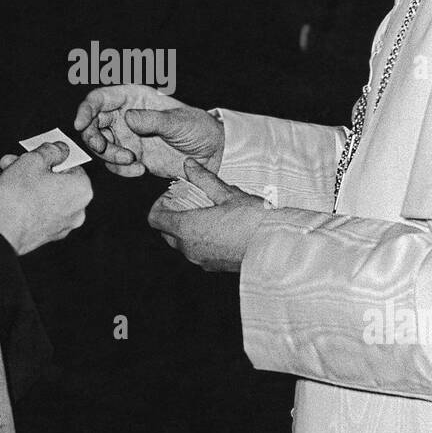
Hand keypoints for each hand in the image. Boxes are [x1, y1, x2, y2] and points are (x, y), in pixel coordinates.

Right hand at [0, 142, 92, 254]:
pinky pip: (30, 212)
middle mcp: (76, 210)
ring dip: (13, 184)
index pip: (70, 165)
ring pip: (36, 196)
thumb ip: (49, 150)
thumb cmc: (20, 195)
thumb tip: (59, 148)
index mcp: (81, 190)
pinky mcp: (42, 236)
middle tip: (7, 163)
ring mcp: (60, 226)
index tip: (32, 154)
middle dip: (23, 170)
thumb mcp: (33, 160)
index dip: (48, 156)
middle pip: (50, 181)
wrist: (2, 232)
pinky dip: (13, 202)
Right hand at [73, 83, 223, 178]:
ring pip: (100, 146)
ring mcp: (126, 137)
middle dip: (94, 138)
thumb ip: (152, 120)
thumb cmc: (198, 128)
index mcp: (135, 98)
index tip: (80, 124)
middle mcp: (125, 115)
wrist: (211, 154)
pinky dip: (121, 170)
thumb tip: (127, 118)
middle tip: (104, 149)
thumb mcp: (178, 122)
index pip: (100, 98)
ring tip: (133, 162)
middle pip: (93, 123)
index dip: (86, 109)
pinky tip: (140, 170)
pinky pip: (113, 164)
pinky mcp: (131, 156)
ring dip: (110, 157)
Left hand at [147, 157, 267, 271]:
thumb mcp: (228, 194)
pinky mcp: (213, 267)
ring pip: (181, 243)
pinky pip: (197, 252)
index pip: (155, 218)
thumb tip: (189, 164)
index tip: (174, 195)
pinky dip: (199, 240)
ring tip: (207, 213)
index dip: (160, 204)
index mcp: (186, 228)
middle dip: (172, 215)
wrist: (276, 248)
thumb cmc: (252, 219)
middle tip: (190, 201)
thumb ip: (204, 179)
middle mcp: (188, 247)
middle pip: (166, 232)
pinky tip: (219, 228)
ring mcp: (200, 260)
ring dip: (186, 228)